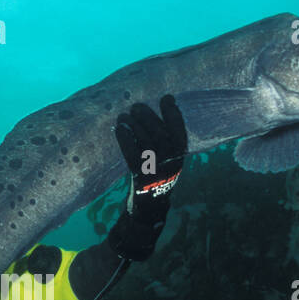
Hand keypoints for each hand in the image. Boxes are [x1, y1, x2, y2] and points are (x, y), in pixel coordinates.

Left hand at [113, 94, 186, 212]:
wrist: (152, 201)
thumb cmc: (159, 173)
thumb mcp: (169, 157)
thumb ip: (166, 139)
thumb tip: (150, 113)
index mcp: (179, 154)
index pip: (178, 129)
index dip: (172, 112)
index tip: (166, 98)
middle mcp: (169, 160)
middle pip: (159, 133)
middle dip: (147, 116)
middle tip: (136, 106)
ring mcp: (155, 167)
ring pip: (145, 141)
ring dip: (133, 124)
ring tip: (124, 115)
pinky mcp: (140, 174)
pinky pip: (131, 152)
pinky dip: (125, 138)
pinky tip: (119, 128)